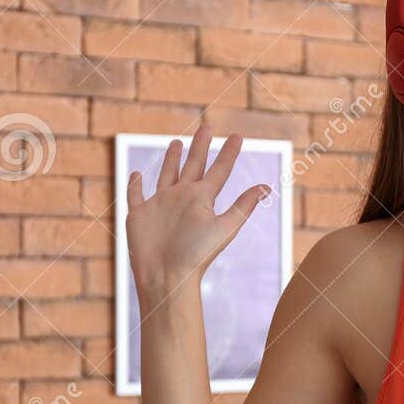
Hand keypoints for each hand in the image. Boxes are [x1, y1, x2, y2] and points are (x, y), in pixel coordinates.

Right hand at [125, 128, 267, 302]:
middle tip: (207, 126)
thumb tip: (267, 187)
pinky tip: (137, 173)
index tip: (238, 135)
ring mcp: (160, 206)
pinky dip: (136, 184)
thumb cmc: (196, 255)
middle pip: (194, 165)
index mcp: (202, 199)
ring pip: (167, 175)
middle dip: (200, 146)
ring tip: (177, 143)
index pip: (219, 170)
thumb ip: (243, 206)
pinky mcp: (139, 215)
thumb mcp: (223, 227)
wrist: (167, 277)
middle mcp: (183, 198)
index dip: (229, 153)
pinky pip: (136, 195)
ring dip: (171, 160)